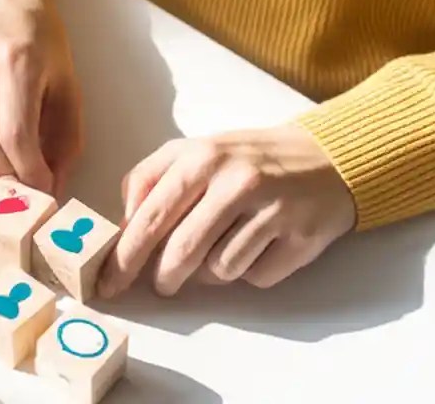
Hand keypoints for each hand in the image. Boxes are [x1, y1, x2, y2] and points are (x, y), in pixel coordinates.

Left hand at [97, 125, 354, 297]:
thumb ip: (151, 179)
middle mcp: (236, 181)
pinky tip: (260, 245)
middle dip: (163, 276)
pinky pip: (256, 277)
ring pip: (218, 270)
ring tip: (225, 244)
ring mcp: (271, 210)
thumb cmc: (248, 159)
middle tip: (162, 283)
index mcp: (202, 157)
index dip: (125, 256)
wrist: (326, 158)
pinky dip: (250, 270)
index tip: (108, 283)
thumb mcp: (196, 150)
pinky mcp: (300, 237)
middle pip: (182, 251)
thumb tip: (124, 224)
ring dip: (212, 270)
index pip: (151, 217)